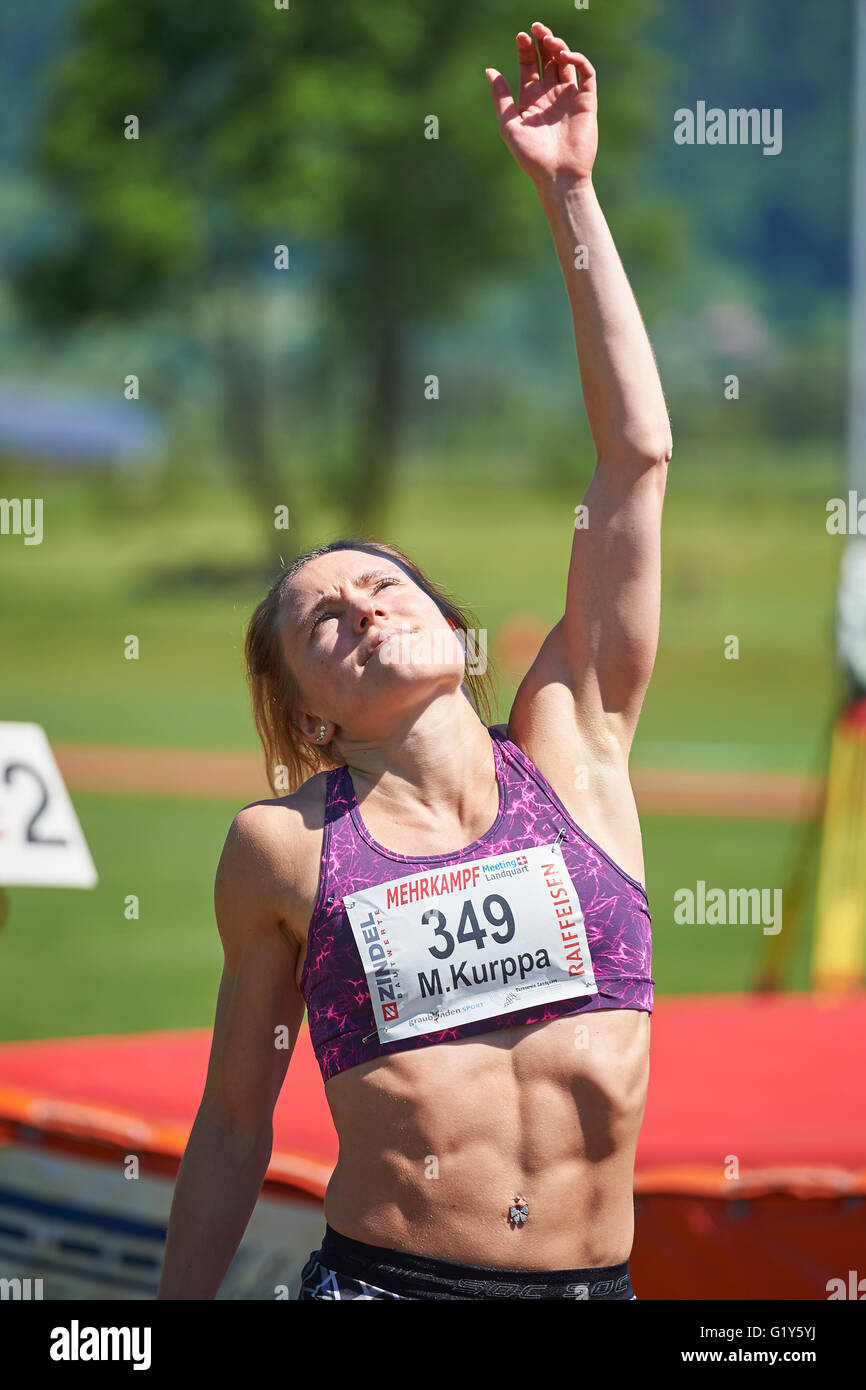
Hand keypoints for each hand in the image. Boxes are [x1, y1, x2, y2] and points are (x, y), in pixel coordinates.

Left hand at [485, 21, 597, 186]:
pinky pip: (586, 73)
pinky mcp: (587, 101)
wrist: (557, 175)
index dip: (525, 49)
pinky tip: (565, 56)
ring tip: (549, 39)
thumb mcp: (509, 125)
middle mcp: (550, 95)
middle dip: (542, 40)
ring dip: (558, 47)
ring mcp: (569, 96)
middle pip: (547, 58)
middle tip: (536, 27)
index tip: (521, 36)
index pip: (529, 65)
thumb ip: (501, 98)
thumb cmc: (531, 157)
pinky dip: (577, 60)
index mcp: (531, 99)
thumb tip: (489, 70)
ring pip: (566, 61)